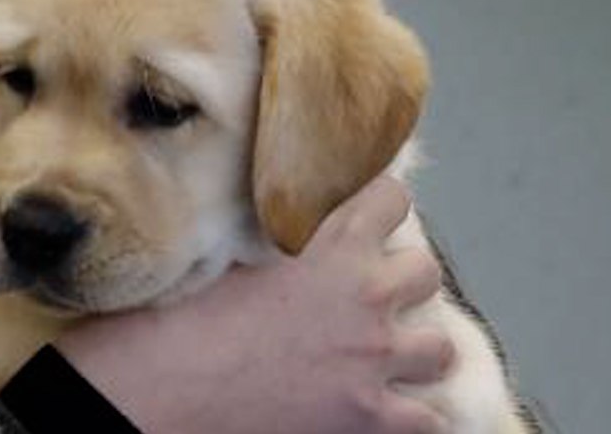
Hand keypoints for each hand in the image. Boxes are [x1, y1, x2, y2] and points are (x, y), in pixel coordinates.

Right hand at [53, 175, 453, 433]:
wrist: (170, 382)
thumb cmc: (183, 316)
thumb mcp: (230, 249)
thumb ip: (274, 234)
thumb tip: (279, 221)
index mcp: (332, 244)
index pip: (392, 199)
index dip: (381, 206)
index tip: (370, 214)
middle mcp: (365, 296)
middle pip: (426, 272)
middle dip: (404, 281)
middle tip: (374, 292)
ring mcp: (374, 359)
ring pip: (440, 347)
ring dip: (417, 350)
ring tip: (388, 354)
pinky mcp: (372, 417)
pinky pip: (428, 419)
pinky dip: (413, 416)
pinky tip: (387, 411)